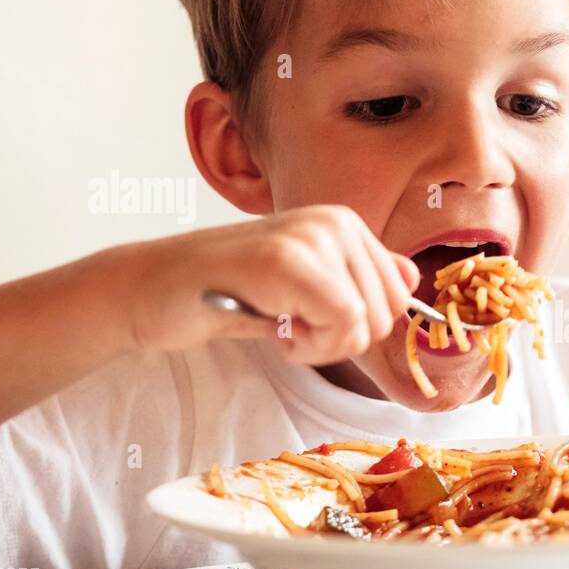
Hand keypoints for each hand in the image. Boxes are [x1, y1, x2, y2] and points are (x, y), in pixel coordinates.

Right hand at [121, 204, 419, 364]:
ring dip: (322, 345)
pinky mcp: (289, 260)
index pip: (399, 296)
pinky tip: (272, 327)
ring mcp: (314, 236)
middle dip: (342, 339)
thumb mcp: (305, 287)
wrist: (156, 289)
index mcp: (344, 223)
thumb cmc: (228, 291)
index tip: (311, 318)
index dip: (359, 327)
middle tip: (290, 325)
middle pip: (388, 314)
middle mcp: (336, 221)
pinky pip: (341, 324)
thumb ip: (357, 280)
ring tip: (277, 321)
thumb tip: (413, 279)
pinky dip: (308, 346)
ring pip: (366, 324)